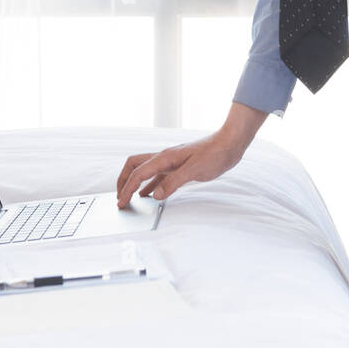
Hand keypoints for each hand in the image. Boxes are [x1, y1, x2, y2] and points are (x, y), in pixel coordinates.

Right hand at [116, 128, 250, 206]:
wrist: (229, 144)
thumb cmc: (214, 154)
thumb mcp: (194, 170)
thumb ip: (173, 182)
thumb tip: (154, 195)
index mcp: (165, 157)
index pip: (138, 173)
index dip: (127, 189)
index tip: (121, 203)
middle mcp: (164, 157)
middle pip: (134, 166)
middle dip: (123, 180)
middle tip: (119, 197)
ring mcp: (171, 161)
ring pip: (144, 170)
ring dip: (134, 182)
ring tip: (128, 198)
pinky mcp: (179, 166)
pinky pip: (157, 176)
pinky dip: (149, 185)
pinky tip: (149, 195)